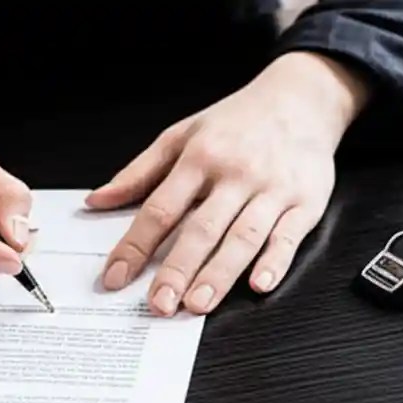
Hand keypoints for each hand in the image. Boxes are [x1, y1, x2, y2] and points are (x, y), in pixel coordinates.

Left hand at [86, 52, 370, 314]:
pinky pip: (289, 237)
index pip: (160, 208)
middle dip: (178, 269)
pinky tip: (259, 284)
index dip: (135, 245)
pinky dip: (275, 262)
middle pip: (202, 228)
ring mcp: (272, 189)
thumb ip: (140, 172)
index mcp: (200, 157)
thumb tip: (97, 200)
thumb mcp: (182, 134)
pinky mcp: (306, 202)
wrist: (302, 97)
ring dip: (219, 275)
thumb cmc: (238, 122)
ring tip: (197, 305)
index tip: (115, 277)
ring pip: (243, 238)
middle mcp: (235, 174)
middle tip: (159, 304)